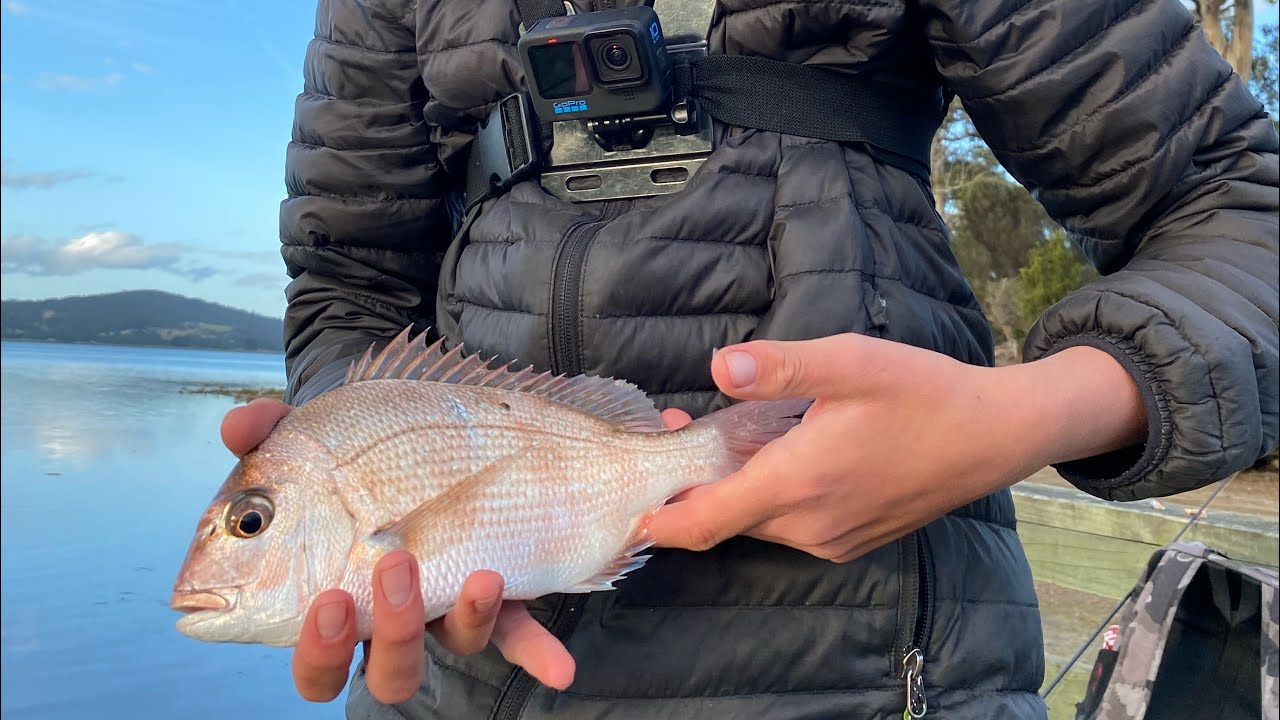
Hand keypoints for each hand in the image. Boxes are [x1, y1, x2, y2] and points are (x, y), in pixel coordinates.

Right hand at [220, 398, 603, 702]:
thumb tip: (239, 424)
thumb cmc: (341, 455)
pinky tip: (560, 669)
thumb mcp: (306, 439)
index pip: (315, 654)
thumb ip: (268, 433)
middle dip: (390, 632)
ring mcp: (444, 606)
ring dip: (467, 619)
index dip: (318, 648)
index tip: (325, 602)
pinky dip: (538, 651)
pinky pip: (518, 632)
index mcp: (332, 598)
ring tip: (481, 575)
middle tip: (393, 569)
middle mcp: (389, 617)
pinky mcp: (495, 591)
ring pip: (451, 646)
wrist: (406, 436)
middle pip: (385, 670)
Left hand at [648, 334, 1146, 562]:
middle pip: (725, 518)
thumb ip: (780, 366)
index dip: (658, 521)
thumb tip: (718, 366)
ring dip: (733, 488)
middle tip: (677, 432)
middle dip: (693, 486)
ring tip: (727, 434)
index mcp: (797, 484)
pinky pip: (790, 525)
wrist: (995, 435)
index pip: (704, 522)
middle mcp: (808, 525)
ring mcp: (831, 540)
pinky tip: (779, 454)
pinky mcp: (849, 541)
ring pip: (757, 521)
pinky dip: (769, 497)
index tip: (626, 506)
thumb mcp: (851, 363)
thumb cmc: (923, 392)